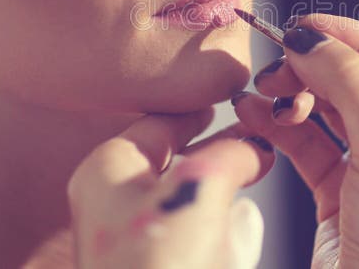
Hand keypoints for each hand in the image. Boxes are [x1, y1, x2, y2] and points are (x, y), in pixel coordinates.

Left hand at [67, 109, 274, 268]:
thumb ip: (230, 154)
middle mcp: (107, 206)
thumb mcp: (201, 189)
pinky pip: (184, 238)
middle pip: (168, 163)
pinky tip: (233, 238)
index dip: (195, 113)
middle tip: (248, 146)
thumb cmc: (157, 267)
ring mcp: (124, 246)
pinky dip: (211, 232)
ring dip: (215, 193)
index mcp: (106, 172)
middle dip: (211, 154)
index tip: (221, 105)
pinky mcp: (147, 268)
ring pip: (178, 202)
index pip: (156, 123)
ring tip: (246, 186)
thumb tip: (251, 150)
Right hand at [233, 14, 358, 268]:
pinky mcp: (338, 180)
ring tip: (266, 95)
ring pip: (328, 98)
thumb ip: (351, 84)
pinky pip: (304, 133)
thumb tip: (310, 37)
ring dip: (293, 91)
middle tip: (280, 66)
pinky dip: (278, 120)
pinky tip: (254, 114)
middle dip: (316, 65)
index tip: (307, 30)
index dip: (353, 34)